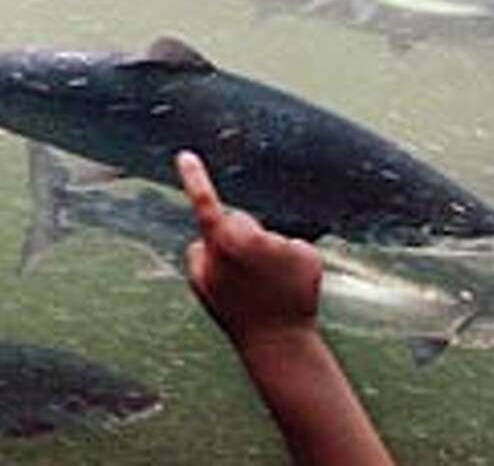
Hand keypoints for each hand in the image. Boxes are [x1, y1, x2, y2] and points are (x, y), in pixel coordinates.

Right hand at [176, 151, 321, 357]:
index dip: (193, 178)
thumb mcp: (201, 284)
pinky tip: (288, 285)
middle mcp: (253, 237)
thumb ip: (197, 252)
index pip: (203, 202)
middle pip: (241, 221)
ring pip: (269, 237)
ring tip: (268, 285)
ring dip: (268, 254)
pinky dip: (292, 263)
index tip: (186, 155)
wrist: (278, 339)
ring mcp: (282, 244)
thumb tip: (207, 237)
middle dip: (240, 238)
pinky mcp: (307, 253)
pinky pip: (293, 247)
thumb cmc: (234, 310)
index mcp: (221, 243)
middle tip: (243, 274)